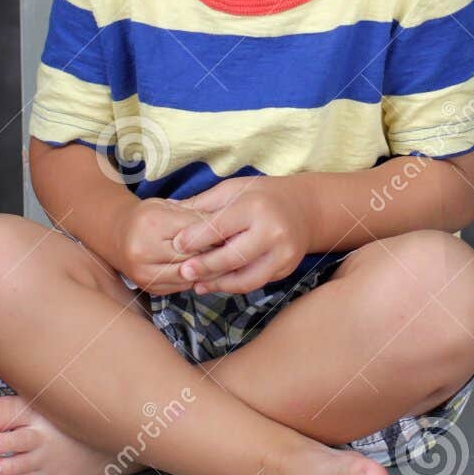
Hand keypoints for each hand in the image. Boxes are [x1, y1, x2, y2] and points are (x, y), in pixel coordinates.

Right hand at [116, 198, 226, 297]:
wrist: (116, 235)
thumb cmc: (146, 216)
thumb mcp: (168, 206)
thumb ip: (195, 215)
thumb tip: (225, 225)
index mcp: (152, 223)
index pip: (194, 231)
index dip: (215, 232)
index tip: (232, 231)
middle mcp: (144, 250)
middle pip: (193, 256)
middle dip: (215, 252)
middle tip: (233, 248)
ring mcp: (144, 272)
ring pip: (189, 275)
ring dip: (208, 269)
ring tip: (223, 260)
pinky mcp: (149, 287)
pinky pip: (181, 286)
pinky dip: (195, 279)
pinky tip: (204, 270)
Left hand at [167, 177, 314, 294]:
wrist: (305, 209)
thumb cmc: (262, 195)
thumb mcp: (233, 189)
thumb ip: (203, 204)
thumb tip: (168, 209)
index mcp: (255, 206)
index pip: (220, 227)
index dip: (196, 238)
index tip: (176, 245)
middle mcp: (272, 231)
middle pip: (232, 256)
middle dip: (204, 266)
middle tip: (182, 272)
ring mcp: (282, 253)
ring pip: (245, 277)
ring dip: (218, 283)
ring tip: (196, 285)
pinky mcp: (286, 269)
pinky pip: (256, 282)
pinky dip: (233, 286)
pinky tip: (216, 284)